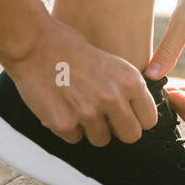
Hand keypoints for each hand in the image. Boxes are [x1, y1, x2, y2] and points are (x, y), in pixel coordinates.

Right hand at [0, 13, 157, 146]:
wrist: (35, 43)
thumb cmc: (70, 49)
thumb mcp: (112, 63)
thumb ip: (126, 88)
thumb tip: (137, 114)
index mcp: (130, 81)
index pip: (149, 119)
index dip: (138, 119)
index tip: (128, 116)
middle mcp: (113, 98)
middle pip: (131, 136)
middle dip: (118, 130)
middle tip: (105, 119)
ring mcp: (88, 113)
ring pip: (101, 140)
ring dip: (91, 129)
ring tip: (78, 107)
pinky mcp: (64, 123)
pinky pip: (74, 138)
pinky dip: (68, 128)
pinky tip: (61, 107)